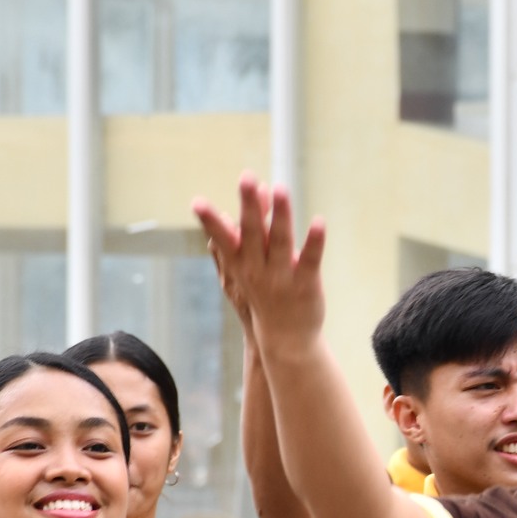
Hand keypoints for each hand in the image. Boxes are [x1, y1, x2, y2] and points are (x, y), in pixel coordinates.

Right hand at [195, 174, 327, 350]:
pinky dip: (315, 242)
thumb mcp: (248, 268)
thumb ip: (248, 232)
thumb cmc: (263, 296)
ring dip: (280, 215)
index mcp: (240, 265)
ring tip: (280, 188)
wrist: (285, 340)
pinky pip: (310, 260)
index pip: (223, 239)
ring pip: (281, 242)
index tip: (197, 202)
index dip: (210, 221)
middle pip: (252, 233)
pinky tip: (319, 221)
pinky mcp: (306, 285)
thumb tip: (247, 197)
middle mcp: (257, 270)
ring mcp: (281, 278)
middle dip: (249, 205)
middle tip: (246, 177)